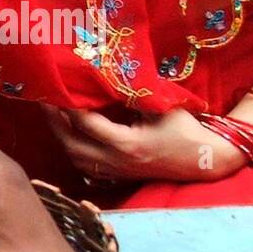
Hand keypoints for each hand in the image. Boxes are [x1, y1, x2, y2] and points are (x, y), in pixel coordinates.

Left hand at [44, 105, 245, 182]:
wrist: (208, 161)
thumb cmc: (187, 130)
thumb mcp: (160, 106)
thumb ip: (131, 94)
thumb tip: (103, 76)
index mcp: (127, 145)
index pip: (86, 124)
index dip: (68, 105)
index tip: (57, 87)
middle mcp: (118, 162)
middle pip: (72, 145)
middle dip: (55, 123)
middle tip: (44, 100)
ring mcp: (118, 172)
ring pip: (76, 159)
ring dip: (62, 136)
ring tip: (53, 113)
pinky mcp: (121, 175)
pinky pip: (86, 166)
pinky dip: (73, 149)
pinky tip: (70, 132)